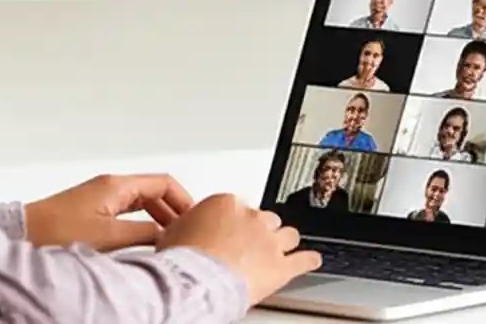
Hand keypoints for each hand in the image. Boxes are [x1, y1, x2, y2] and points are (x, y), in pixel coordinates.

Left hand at [24, 173, 192, 251]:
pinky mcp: (91, 209)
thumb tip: (168, 235)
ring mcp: (100, 197)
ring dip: (158, 217)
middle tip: (186, 231)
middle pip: (154, 192)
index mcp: (117, 185)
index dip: (184, 200)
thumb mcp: (109, 236)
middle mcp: (111, 186)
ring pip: (141, 203)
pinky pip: (127, 211)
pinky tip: (144, 240)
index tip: (195, 218)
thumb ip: (143, 234)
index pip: (164, 183)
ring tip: (170, 238)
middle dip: (173, 210)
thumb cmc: (57, 231)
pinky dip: (141, 222)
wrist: (23, 233)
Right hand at [158, 194, 321, 306]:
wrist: (197, 281)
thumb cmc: (184, 259)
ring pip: (287, 234)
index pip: (237, 206)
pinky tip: (312, 260)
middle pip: (265, 218)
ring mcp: (269, 241)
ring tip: (285, 245)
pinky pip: (303, 260)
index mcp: (226, 204)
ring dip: (284, 241)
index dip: (234, 221)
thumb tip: (183, 229)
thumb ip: (188, 225)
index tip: (230, 229)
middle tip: (252, 240)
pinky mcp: (281, 266)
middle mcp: (251, 218)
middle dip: (260, 229)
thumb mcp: (173, 232)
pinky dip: (308, 260)